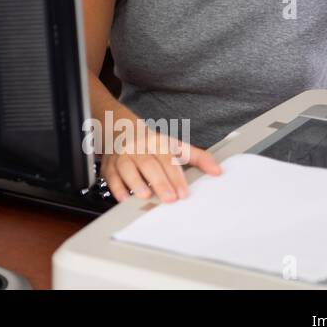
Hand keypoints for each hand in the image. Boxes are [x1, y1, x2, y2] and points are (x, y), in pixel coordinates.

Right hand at [100, 128, 221, 203]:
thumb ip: (198, 157)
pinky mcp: (109, 167)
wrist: (119, 128)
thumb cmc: (150, 142)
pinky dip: (116, 188)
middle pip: (149, 165)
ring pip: (127, 169)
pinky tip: (124, 198)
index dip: (175, 176)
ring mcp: (122, 157)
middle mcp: (138, 149)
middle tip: (170, 199)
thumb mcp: (175, 145)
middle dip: (159, 182)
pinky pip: (111, 177)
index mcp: (156, 143)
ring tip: (145, 196)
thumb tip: (217, 171)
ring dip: (136, 183)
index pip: (167, 159)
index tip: (183, 193)